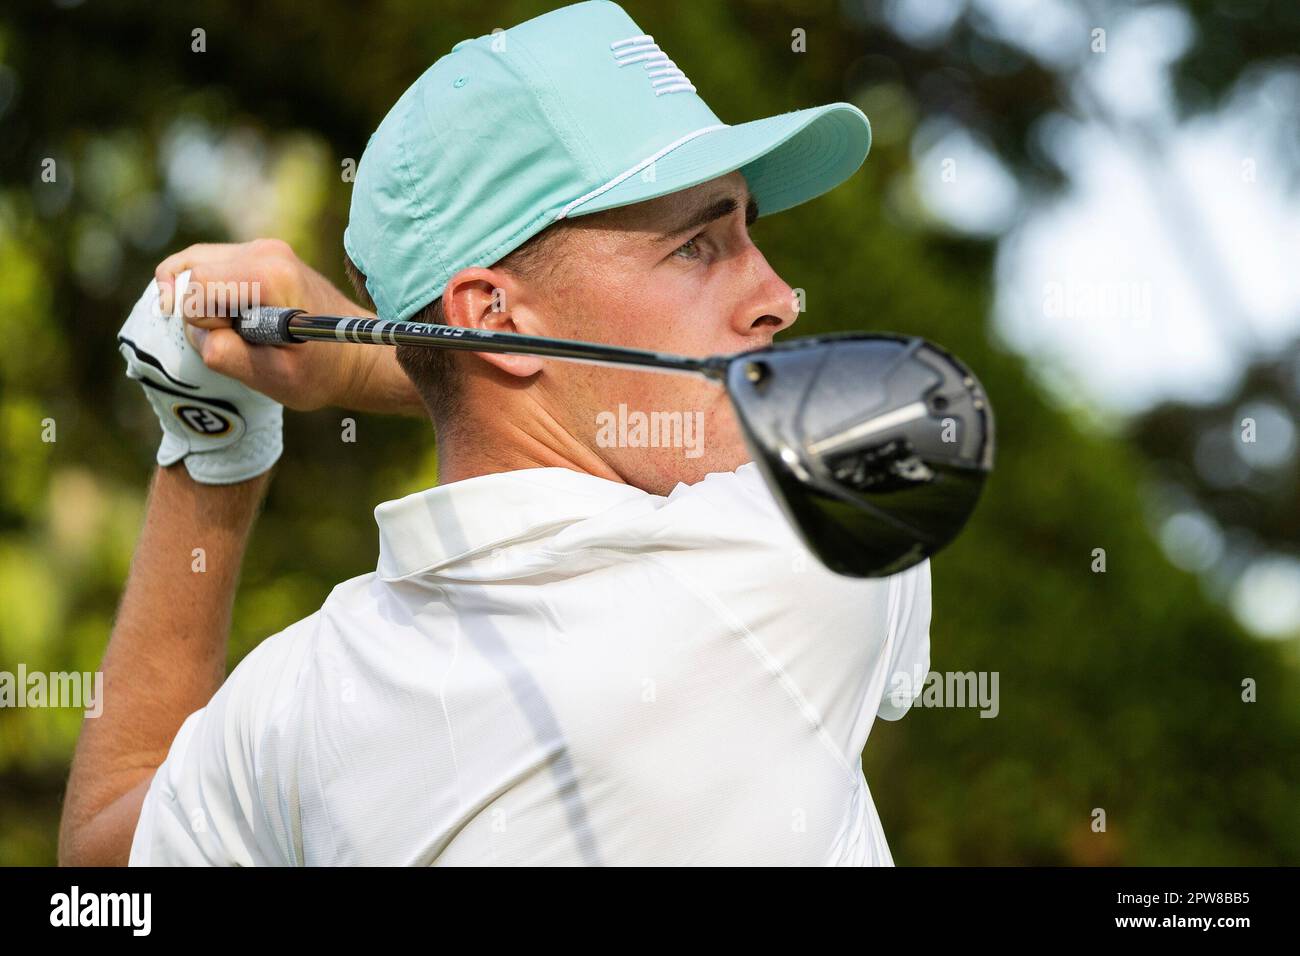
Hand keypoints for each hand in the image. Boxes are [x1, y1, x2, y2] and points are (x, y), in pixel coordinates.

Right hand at [154, 239, 422, 414]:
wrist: (356, 357)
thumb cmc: (319, 372)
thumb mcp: (272, 377)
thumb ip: (225, 353)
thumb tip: (196, 329)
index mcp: (269, 275)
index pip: (197, 289)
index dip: (206, 323)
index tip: (242, 341)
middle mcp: (265, 250)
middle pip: (191, 272)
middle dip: (201, 311)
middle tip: (240, 337)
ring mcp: (262, 248)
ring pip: (193, 264)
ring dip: (201, 300)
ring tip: (234, 327)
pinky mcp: (259, 254)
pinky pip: (209, 265)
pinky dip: (207, 292)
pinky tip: (228, 316)